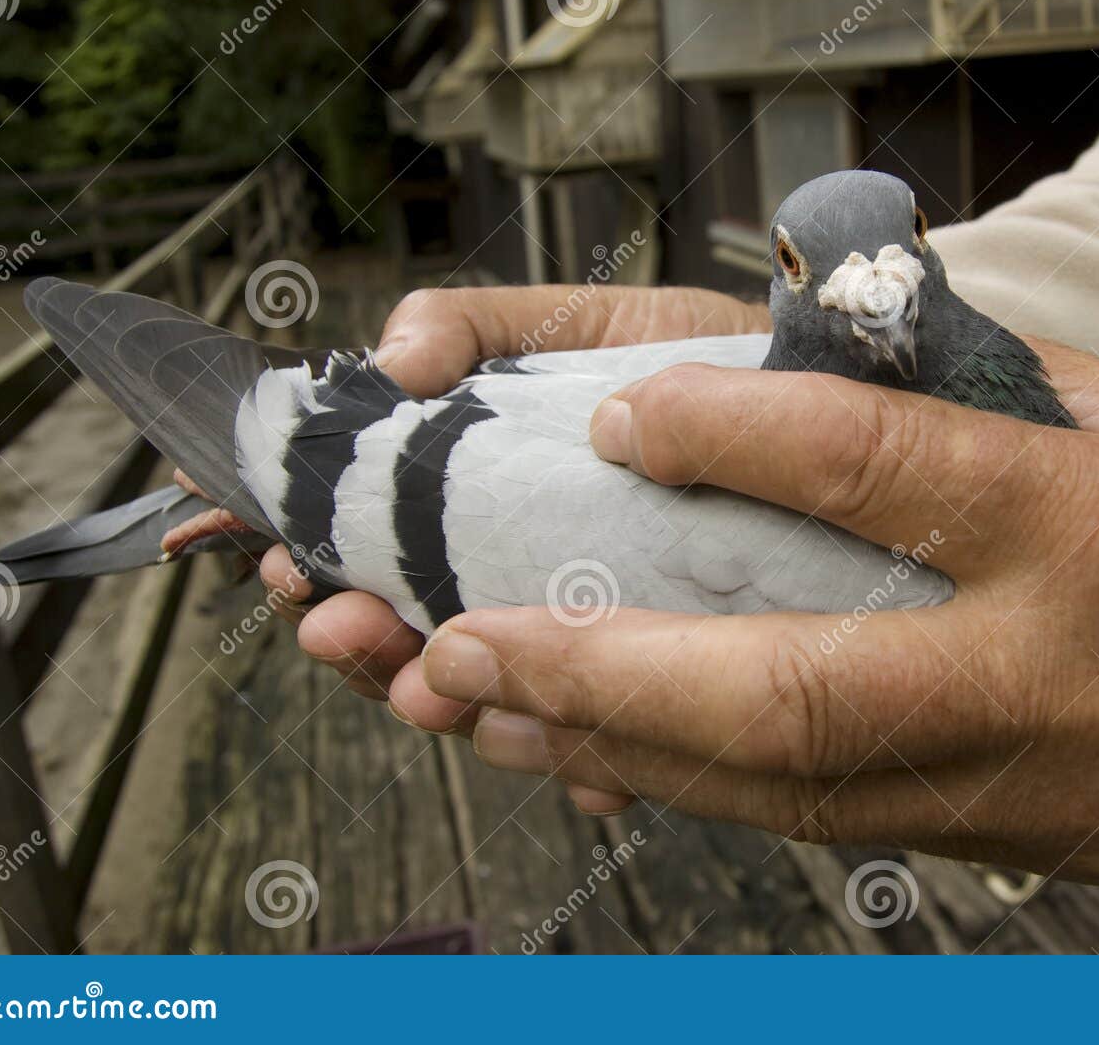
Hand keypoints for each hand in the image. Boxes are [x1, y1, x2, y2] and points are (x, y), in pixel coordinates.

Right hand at [251, 283, 767, 810]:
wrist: (827, 411)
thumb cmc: (699, 368)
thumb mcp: (583, 324)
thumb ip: (478, 327)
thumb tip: (395, 354)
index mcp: (485, 496)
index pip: (371, 536)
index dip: (310, 549)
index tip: (271, 557)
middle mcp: (522, 572)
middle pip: (411, 626)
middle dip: (362, 636)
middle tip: (338, 629)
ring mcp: (585, 634)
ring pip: (492, 696)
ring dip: (446, 702)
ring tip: (425, 691)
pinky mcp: (660, 688)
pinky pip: (609, 753)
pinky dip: (592, 765)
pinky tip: (594, 774)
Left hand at [398, 342, 1098, 898]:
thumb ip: (1005, 401)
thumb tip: (845, 357)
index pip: (890, 478)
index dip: (738, 441)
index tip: (619, 410)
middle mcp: (1049, 680)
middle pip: (796, 697)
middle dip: (608, 676)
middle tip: (465, 642)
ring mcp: (1027, 786)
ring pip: (786, 793)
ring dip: (618, 755)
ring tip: (482, 712)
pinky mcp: (1015, 843)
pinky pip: (827, 824)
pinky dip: (700, 791)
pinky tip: (608, 763)